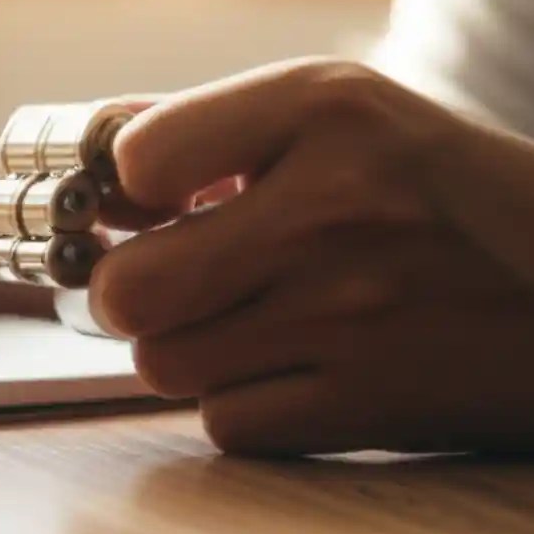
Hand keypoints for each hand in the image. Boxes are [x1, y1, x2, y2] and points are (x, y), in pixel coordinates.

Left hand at [90, 58, 533, 455]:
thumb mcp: (343, 112)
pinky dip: (242, 404)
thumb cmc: (441, 192)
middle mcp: (334, 208)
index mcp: (326, 110)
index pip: (134, 160)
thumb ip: (209, 125)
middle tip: (165, 281)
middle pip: (124, 291)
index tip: (153, 203)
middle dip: (127, 293)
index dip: (126, 190)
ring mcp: (351, 316)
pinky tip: (297, 368)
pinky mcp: (368, 406)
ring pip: (162, 363)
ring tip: (249, 320)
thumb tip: (92, 164)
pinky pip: (224, 423)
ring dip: (187, 348)